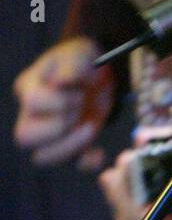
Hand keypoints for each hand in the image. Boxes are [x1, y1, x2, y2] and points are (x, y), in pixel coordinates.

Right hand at [13, 37, 113, 165]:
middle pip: (24, 137)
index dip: (58, 100)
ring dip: (70, 147)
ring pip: (42, 158)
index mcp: (29, 88)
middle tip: (80, 109)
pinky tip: (98, 151)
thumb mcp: (78, 54)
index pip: (31, 102)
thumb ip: (70, 66)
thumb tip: (60, 82)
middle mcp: (33, 115)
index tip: (79, 91)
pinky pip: (70, 164)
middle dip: (58, 126)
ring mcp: (50, 134)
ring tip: (91, 126)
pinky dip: (86, 163)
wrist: (96, 70)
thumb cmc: (80, 59)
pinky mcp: (70, 144)